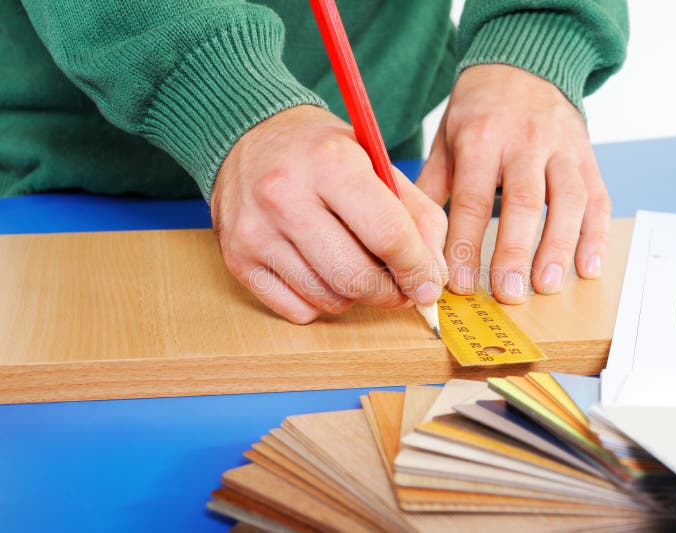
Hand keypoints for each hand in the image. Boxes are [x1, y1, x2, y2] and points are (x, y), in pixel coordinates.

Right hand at [212, 105, 447, 323]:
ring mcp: (255, 231)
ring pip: (329, 299)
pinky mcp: (237, 259)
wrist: (247, 138)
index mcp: (330, 162)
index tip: (430, 284)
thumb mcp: (376, 163)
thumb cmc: (321, 153)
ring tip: (358, 268)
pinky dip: (321, 301)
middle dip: (392, 293)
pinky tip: (323, 272)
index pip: (388, 235)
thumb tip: (434, 275)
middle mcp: (285, 196)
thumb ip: (417, 215)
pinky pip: (298, 310)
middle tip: (402, 287)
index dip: (418, 269)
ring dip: (357, 296)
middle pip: (357, 277)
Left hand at [416, 64, 609, 303]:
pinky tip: (588, 266)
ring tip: (546, 286)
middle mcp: (525, 142)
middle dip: (515, 252)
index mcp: (482, 138)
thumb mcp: (447, 139)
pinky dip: (596, 234)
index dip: (467, 244)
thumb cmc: (480, 110)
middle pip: (524, 202)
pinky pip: (597, 196)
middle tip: (508, 293)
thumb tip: (413, 237)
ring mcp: (562, 148)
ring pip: (568, 201)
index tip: (461, 283)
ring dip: (559, 248)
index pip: (473, 198)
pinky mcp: (587, 156)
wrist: (523, 65)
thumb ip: (432, 187)